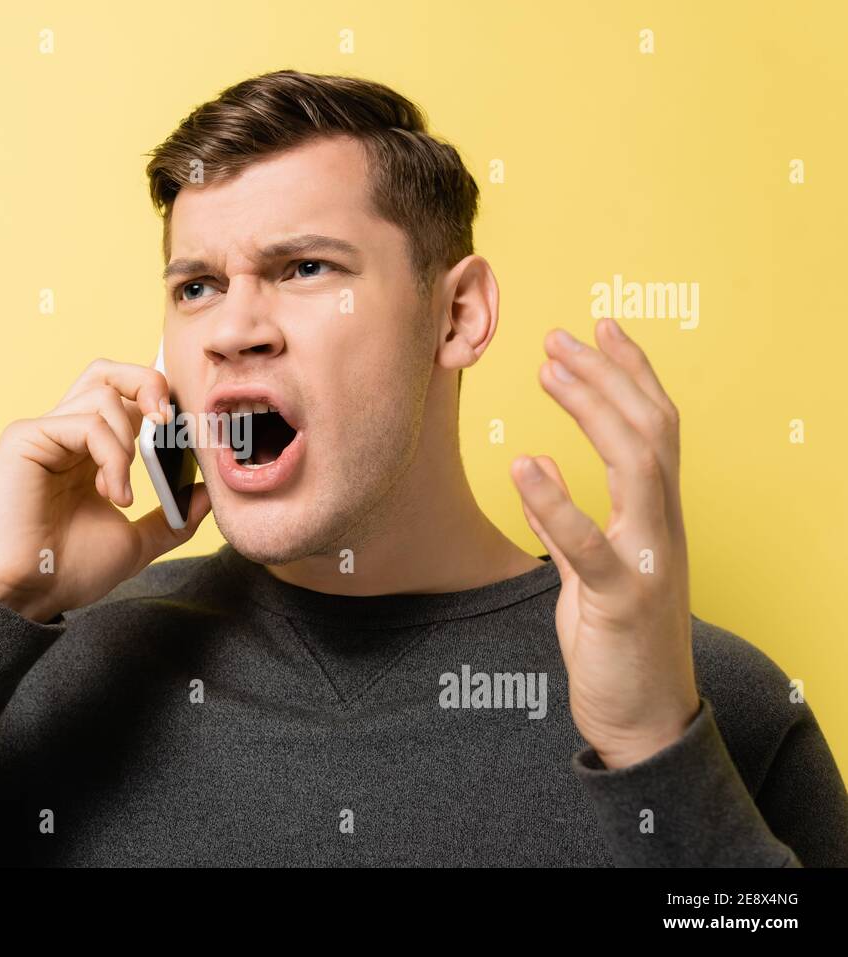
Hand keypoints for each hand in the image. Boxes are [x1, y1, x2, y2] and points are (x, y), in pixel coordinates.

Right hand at [0, 358, 210, 622]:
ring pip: (102, 395)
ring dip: (127, 444)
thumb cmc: (68, 571)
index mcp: (86, 451)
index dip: (157, 402)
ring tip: (122, 494)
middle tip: (166, 420)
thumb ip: (171, 519)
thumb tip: (206, 495)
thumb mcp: (135, 543)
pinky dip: (112, 456)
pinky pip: (86, 423)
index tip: (183, 434)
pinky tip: (113, 494)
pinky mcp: (25, 438)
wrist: (28, 595)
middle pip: (106, 372)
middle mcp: (63, 435)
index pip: (123, 398)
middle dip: (146, 383)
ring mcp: (43, 433)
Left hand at [509, 318, 700, 768]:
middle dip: (607, 374)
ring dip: (593, 410)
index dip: (630, 373)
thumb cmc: (618, 641)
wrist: (643, 718)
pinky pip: (590, 546)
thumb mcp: (591, 571)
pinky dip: (556, 503)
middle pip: (650, 429)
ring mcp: (649, 561)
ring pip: (638, 465)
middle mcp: (663, 528)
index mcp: (656, 517)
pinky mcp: (621, 601)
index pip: (654, 426)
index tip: (599, 329)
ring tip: (550, 370)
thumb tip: (539, 470)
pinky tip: (523, 464)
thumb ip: (569, 523)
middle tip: (560, 335)